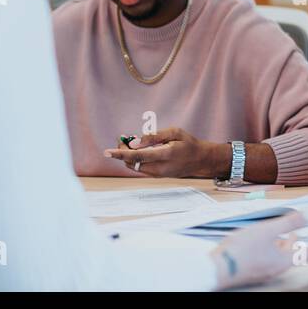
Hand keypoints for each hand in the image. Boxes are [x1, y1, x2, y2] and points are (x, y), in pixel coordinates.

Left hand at [102, 127, 226, 177]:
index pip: (138, 155)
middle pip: (132, 163)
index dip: (120, 153)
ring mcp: (158, 174)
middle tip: (123, 138)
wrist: (200, 160)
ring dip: (127, 156)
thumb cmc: (188, 143)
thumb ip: (154, 137)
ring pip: (134, 167)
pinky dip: (134, 160)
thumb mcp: (174, 133)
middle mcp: (160, 168)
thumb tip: (134, 142)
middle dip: (123, 151)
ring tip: (129, 143)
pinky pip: (140, 169)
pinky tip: (136, 150)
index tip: (107, 151)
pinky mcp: (157, 176)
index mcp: (165, 154)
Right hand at [209, 210, 307, 288]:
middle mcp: (274, 269)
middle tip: (298, 237)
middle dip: (295, 245)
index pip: (305, 255)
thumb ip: (289, 223)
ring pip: (277, 258)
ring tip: (280, 236)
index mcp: (282, 261)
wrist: (217, 268)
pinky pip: (266, 259)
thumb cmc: (242, 250)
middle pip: (290, 256)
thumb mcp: (268, 230)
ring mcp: (262, 271)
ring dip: (281, 246)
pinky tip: (261, 242)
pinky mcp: (250, 270)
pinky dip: (269, 250)